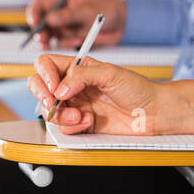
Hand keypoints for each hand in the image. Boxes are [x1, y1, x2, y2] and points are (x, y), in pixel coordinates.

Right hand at [26, 0, 125, 47]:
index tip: (34, 24)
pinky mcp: (71, 39)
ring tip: (66, 41)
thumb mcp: (88, 10)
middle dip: (41, 33)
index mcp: (60, 0)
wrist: (123, 23)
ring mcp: (64, 27)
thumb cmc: (107, 8)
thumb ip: (69, 15)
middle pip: (41, 24)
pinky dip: (67, 45)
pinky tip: (78, 41)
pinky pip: (62, 45)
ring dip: (53, 41)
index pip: (39, 5)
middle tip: (44, 40)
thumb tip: (49, 19)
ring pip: (50, 37)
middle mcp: (59, 14)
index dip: (33, 14)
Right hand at [28, 54, 160, 134]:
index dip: (44, 75)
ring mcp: (76, 105)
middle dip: (43, 96)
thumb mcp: (110, 73)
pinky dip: (72, 127)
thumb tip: (59, 89)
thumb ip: (81, 76)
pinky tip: (88, 122)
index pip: (47, 65)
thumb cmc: (138, 88)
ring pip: (50, 111)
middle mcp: (73, 86)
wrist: (153, 113)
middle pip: (40, 87)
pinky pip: (63, 128)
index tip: (54, 87)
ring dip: (61, 115)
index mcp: (78, 68)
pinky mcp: (81, 124)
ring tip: (81, 116)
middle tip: (53, 104)